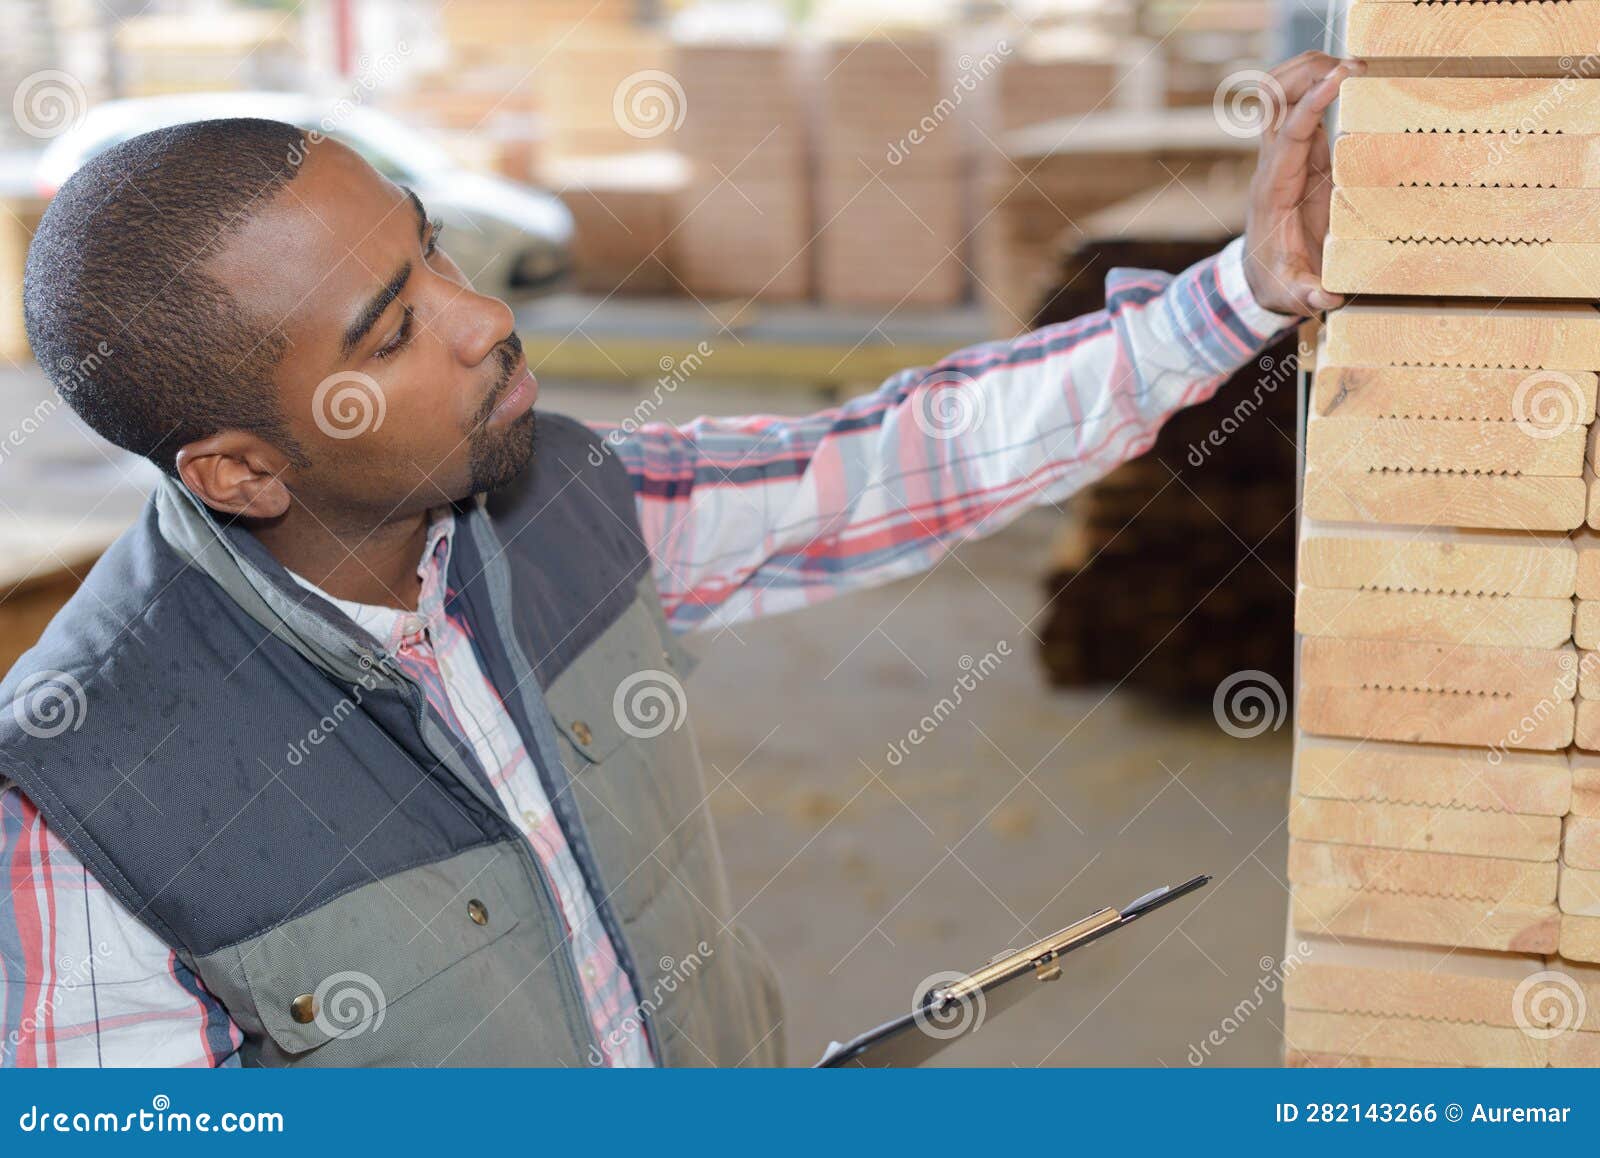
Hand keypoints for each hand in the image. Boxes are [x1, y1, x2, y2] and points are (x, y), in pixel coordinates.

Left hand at [1241, 52, 1364, 317]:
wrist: (1259, 277)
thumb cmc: (1277, 281)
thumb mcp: (1291, 294)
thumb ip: (1306, 295)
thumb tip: (1327, 299)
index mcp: (1275, 188)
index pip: (1290, 132)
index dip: (1312, 102)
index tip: (1341, 76)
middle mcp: (1275, 162)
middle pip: (1274, 98)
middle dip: (1306, 73)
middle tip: (1351, 66)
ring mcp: (1285, 153)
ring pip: (1280, 93)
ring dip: (1308, 70)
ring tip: (1349, 65)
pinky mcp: (1299, 152)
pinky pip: (1298, 105)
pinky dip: (1316, 84)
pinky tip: (1346, 79)